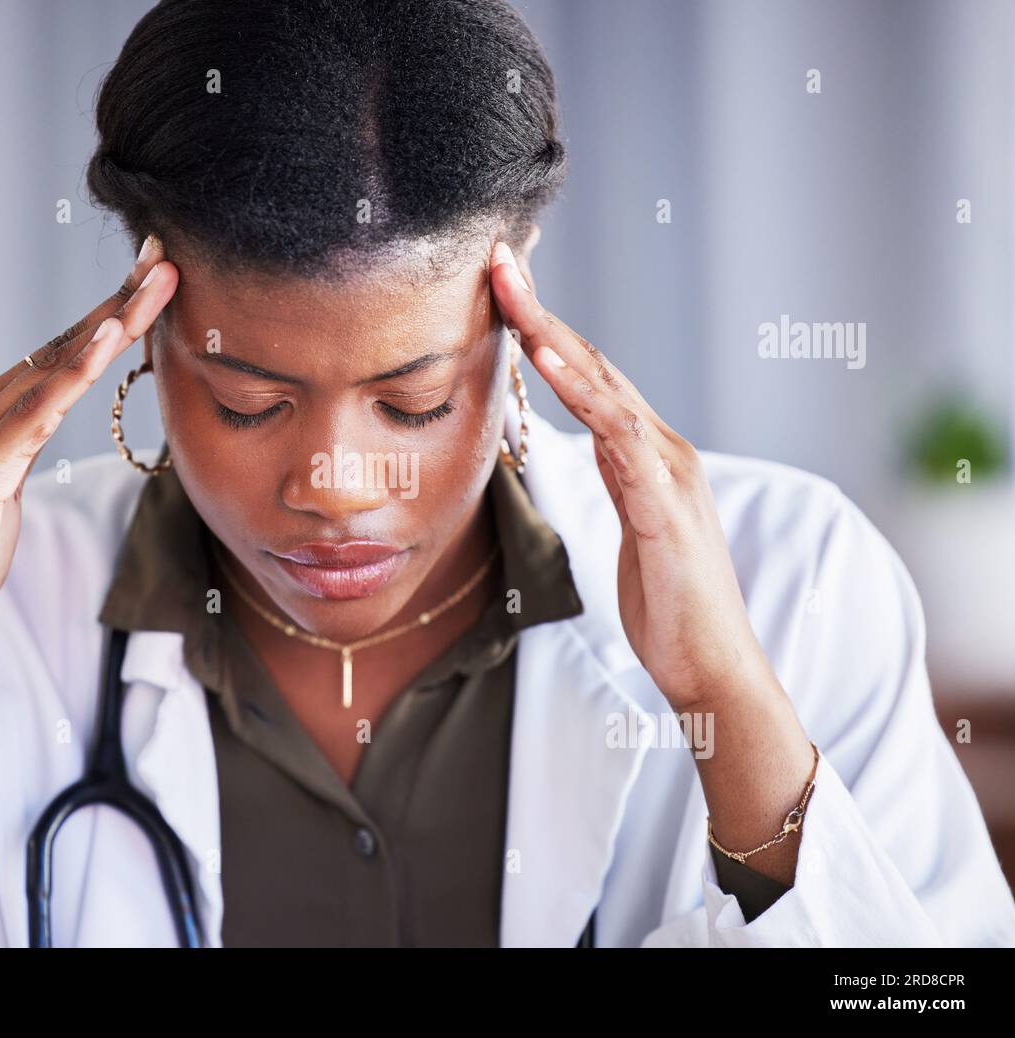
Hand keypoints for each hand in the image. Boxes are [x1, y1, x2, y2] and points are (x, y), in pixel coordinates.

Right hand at [0, 238, 178, 678]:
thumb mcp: (0, 493)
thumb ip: (17, 449)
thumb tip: (43, 423)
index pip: (53, 356)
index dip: (103, 316)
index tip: (148, 279)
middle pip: (58, 347)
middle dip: (117, 299)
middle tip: (165, 254)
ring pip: (53, 367)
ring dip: (112, 320)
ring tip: (156, 280)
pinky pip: (37, 413)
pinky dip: (75, 372)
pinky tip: (109, 339)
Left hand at [488, 241, 773, 710]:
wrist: (713, 667)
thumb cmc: (669, 604)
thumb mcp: (632, 529)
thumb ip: (617, 480)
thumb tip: (591, 447)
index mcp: (649, 455)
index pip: (592, 379)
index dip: (547, 332)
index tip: (505, 290)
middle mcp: (663, 450)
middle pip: (595, 366)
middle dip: (543, 311)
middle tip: (498, 259)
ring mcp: (669, 474)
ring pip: (604, 388)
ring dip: (554, 336)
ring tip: (511, 291)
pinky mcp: (665, 509)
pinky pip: (617, 438)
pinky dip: (582, 393)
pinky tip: (546, 360)